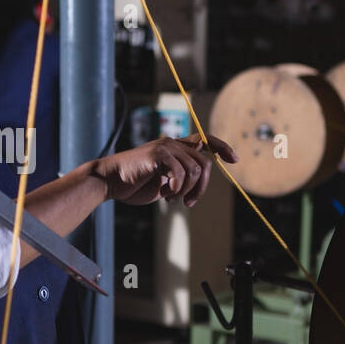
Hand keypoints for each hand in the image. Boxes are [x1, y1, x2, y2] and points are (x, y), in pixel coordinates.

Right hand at [92, 133, 237, 207]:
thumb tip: (198, 183)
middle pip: (205, 163)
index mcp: (174, 148)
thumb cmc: (133, 185)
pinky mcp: (158, 154)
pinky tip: (164, 193)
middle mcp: (172, 143)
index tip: (234, 159)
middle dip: (202, 187)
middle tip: (188, 203)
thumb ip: (180, 177)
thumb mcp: (163, 181)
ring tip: (171, 199)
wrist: (110, 182)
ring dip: (186, 191)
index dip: (222, 147)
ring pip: (195, 170)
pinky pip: (180, 173)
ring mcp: (165, 147)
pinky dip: (176, 188)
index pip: (205, 140)